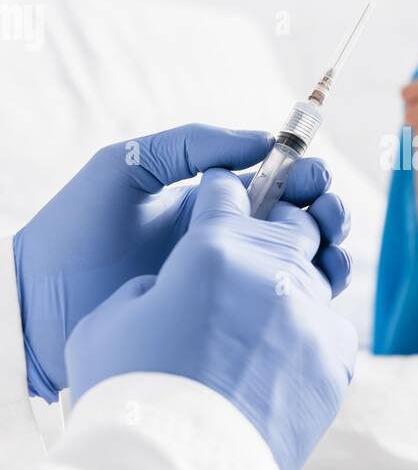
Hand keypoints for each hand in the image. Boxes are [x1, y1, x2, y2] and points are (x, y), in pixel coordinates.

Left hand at [12, 123, 349, 402]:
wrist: (37, 309)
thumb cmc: (73, 233)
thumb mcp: (128, 166)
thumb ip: (193, 144)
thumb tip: (263, 141)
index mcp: (211, 201)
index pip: (278, 182)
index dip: (306, 176)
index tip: (314, 180)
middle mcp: (228, 243)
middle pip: (302, 225)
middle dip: (328, 215)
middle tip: (327, 220)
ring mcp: (229, 288)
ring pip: (301, 269)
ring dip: (329, 256)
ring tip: (326, 256)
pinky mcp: (225, 328)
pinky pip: (280, 313)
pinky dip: (311, 301)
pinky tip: (310, 294)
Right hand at [64, 167, 357, 469]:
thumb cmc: (130, 398)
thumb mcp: (109, 322)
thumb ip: (150, 286)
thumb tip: (176, 287)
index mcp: (212, 249)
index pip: (228, 194)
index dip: (221, 195)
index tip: (222, 204)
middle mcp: (271, 271)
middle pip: (291, 225)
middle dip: (275, 230)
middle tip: (255, 254)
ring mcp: (310, 316)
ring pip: (317, 277)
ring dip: (293, 288)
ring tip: (267, 315)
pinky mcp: (336, 362)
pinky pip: (333, 331)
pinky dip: (312, 338)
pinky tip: (285, 358)